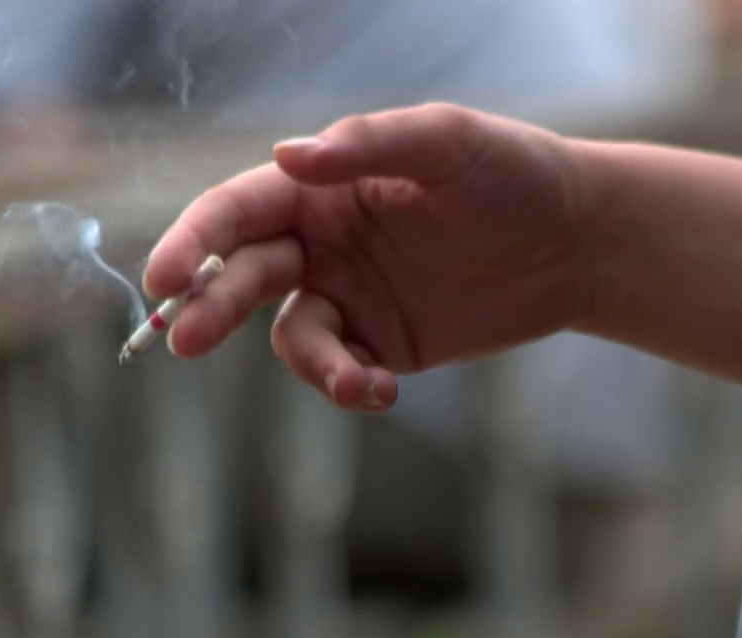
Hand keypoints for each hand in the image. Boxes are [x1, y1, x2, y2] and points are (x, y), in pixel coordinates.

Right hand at [145, 104, 599, 411]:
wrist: (580, 241)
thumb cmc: (513, 173)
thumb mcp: (448, 143)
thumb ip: (367, 147)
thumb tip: (285, 157)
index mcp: (319, 187)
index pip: (236, 211)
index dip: (193, 242)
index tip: (161, 278)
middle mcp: (318, 242)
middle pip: (240, 276)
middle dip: (206, 307)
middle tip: (181, 340)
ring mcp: (346, 297)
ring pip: (289, 336)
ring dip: (310, 362)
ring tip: (357, 382)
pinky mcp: (379, 346)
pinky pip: (339, 371)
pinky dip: (350, 385)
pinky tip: (383, 389)